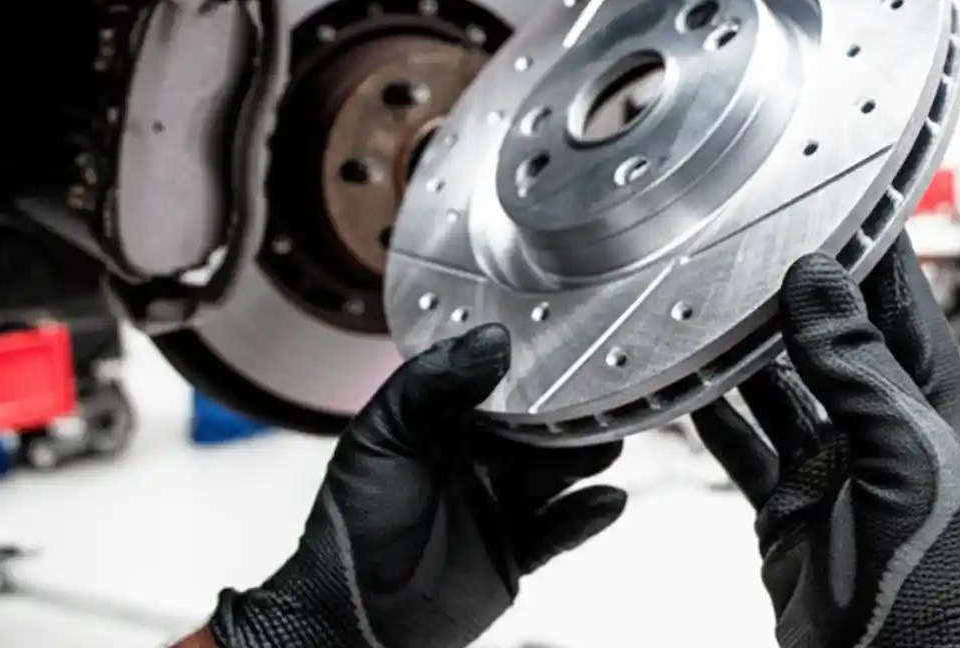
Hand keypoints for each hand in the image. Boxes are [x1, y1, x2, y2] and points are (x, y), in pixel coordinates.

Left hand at [206, 324, 625, 647]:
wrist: (356, 621)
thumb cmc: (353, 528)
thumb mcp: (382, 440)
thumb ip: (429, 384)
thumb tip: (491, 340)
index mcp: (436, 424)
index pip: (490, 382)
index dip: (524, 366)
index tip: (561, 344)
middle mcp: (470, 458)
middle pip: (532, 425)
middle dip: (565, 412)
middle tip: (598, 395)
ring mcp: (494, 503)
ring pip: (554, 472)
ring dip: (582, 456)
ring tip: (607, 443)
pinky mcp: (514, 550)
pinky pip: (560, 528)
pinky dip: (586, 514)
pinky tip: (606, 498)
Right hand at [692, 236, 959, 646]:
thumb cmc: (938, 576)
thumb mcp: (906, 450)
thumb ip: (858, 365)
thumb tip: (819, 278)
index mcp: (931, 402)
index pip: (896, 302)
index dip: (865, 250)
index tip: (825, 198)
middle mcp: (879, 426)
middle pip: (825, 339)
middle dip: (786, 296)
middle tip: (740, 249)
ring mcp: (829, 465)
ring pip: (775, 389)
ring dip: (742, 354)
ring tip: (702, 307)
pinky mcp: (787, 504)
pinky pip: (741, 446)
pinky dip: (711, 418)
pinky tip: (685, 388)